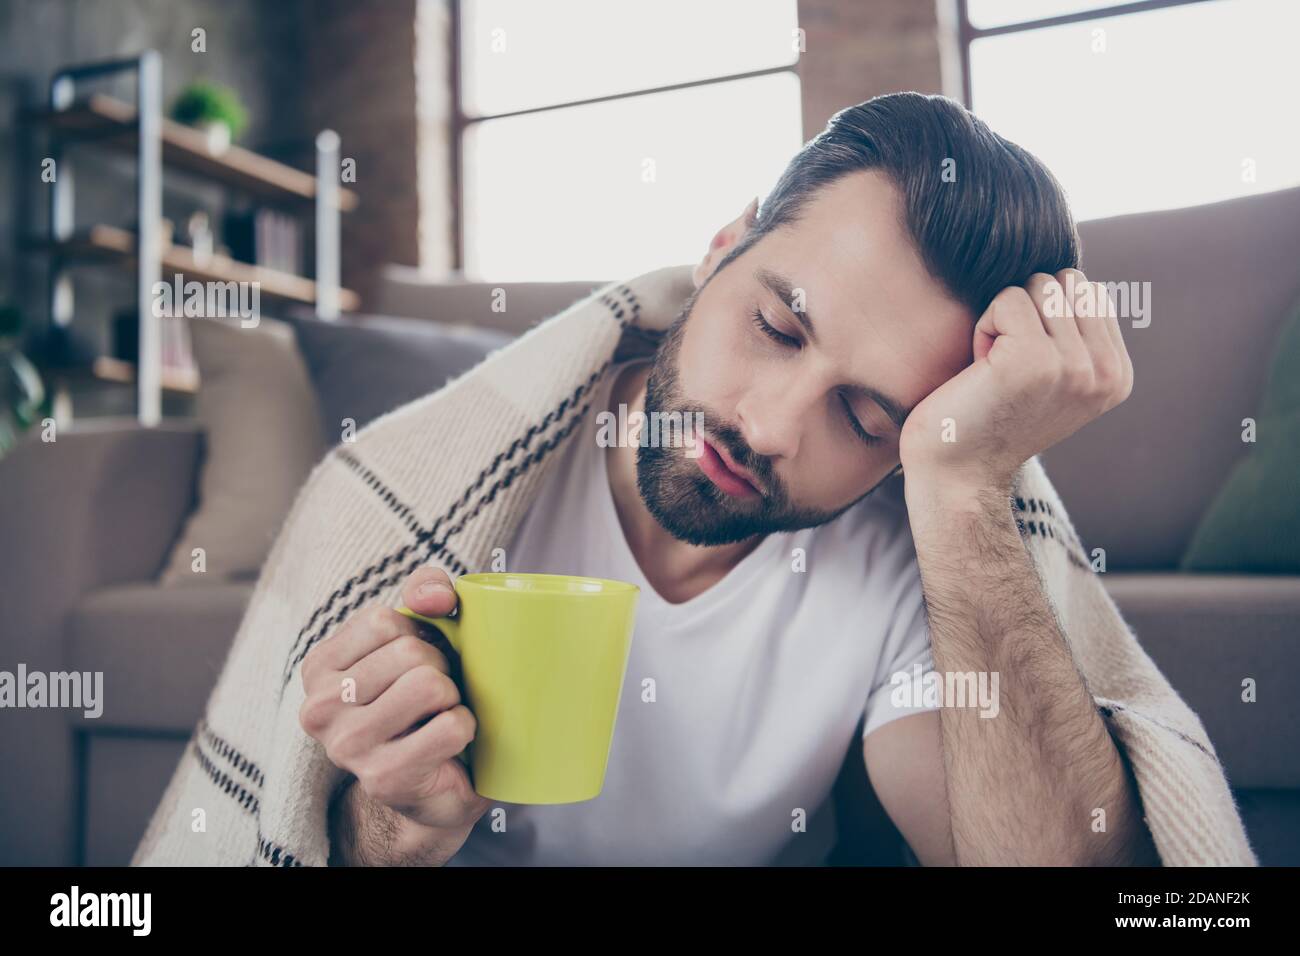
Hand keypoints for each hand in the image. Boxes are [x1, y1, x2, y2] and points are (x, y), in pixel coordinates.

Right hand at [300, 566, 492, 860]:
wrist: (431, 784)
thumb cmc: (424, 700)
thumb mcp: (421, 632)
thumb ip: (426, 590)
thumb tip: (437, 597)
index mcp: (319, 668)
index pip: (385, 620)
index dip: (419, 635)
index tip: (415, 663)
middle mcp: (320, 708)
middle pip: (409, 652)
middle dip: (440, 667)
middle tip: (434, 696)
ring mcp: (348, 747)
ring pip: (429, 685)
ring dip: (452, 697)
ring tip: (439, 714)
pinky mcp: (384, 778)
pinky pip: (450, 727)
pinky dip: (465, 728)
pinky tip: (449, 743)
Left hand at [899, 268, 1133, 498]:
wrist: (957, 475)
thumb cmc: (989, 419)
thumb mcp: (1052, 377)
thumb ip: (1075, 332)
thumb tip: (1071, 276)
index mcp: (1117, 375)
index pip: (1088, 291)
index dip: (1044, 318)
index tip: (1026, 369)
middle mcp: (1105, 373)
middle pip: (1066, 281)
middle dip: (1027, 312)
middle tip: (1006, 367)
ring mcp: (1073, 366)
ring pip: (1037, 285)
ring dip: (1003, 320)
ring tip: (994, 370)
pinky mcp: (1033, 359)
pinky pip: (1007, 299)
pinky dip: (984, 327)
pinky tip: (980, 370)